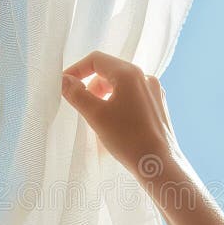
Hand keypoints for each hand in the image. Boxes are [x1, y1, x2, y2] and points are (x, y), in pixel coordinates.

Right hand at [61, 51, 179, 178]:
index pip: (96, 60)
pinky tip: (116, 122)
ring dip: (104, 94)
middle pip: (109, 71)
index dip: (76, 70)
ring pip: (122, 84)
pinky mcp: (158, 106)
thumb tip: (64, 80)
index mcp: (129, 74)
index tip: (64, 86)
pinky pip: (133, 96)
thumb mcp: (96, 115)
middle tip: (81, 105)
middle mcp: (145, 77)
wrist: (159, 164)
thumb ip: (76, 94)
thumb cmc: (127, 139)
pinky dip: (119, 102)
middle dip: (91, 85)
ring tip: (98, 116)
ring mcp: (154, 91)